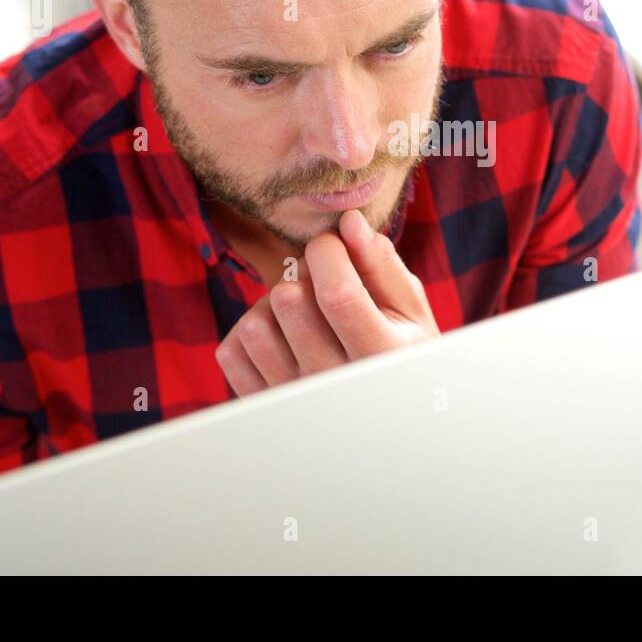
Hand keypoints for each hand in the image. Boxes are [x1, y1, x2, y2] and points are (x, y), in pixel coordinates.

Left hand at [215, 208, 439, 395]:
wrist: (390, 419)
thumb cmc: (400, 351)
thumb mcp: (410, 310)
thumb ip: (381, 263)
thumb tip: (348, 222)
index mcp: (379, 357)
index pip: (337, 292)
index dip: (326, 252)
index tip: (331, 244)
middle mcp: (333, 385)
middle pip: (289, 301)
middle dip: (302, 272)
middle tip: (322, 280)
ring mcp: (293, 400)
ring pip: (255, 323)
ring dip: (275, 304)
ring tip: (303, 312)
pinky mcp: (262, 405)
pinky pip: (231, 350)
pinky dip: (252, 332)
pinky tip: (282, 337)